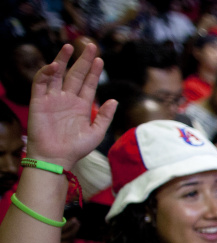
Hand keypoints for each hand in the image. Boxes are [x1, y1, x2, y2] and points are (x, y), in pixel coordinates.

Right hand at [25, 43, 115, 169]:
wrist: (55, 158)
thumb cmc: (76, 148)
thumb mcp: (96, 133)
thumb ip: (105, 116)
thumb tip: (114, 100)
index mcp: (81, 106)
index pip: (89, 84)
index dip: (94, 71)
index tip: (100, 59)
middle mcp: (67, 99)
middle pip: (75, 74)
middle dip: (83, 60)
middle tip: (91, 45)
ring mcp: (53, 99)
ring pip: (57, 74)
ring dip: (63, 60)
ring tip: (70, 47)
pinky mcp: (39, 101)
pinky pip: (41, 83)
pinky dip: (46, 73)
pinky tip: (55, 65)